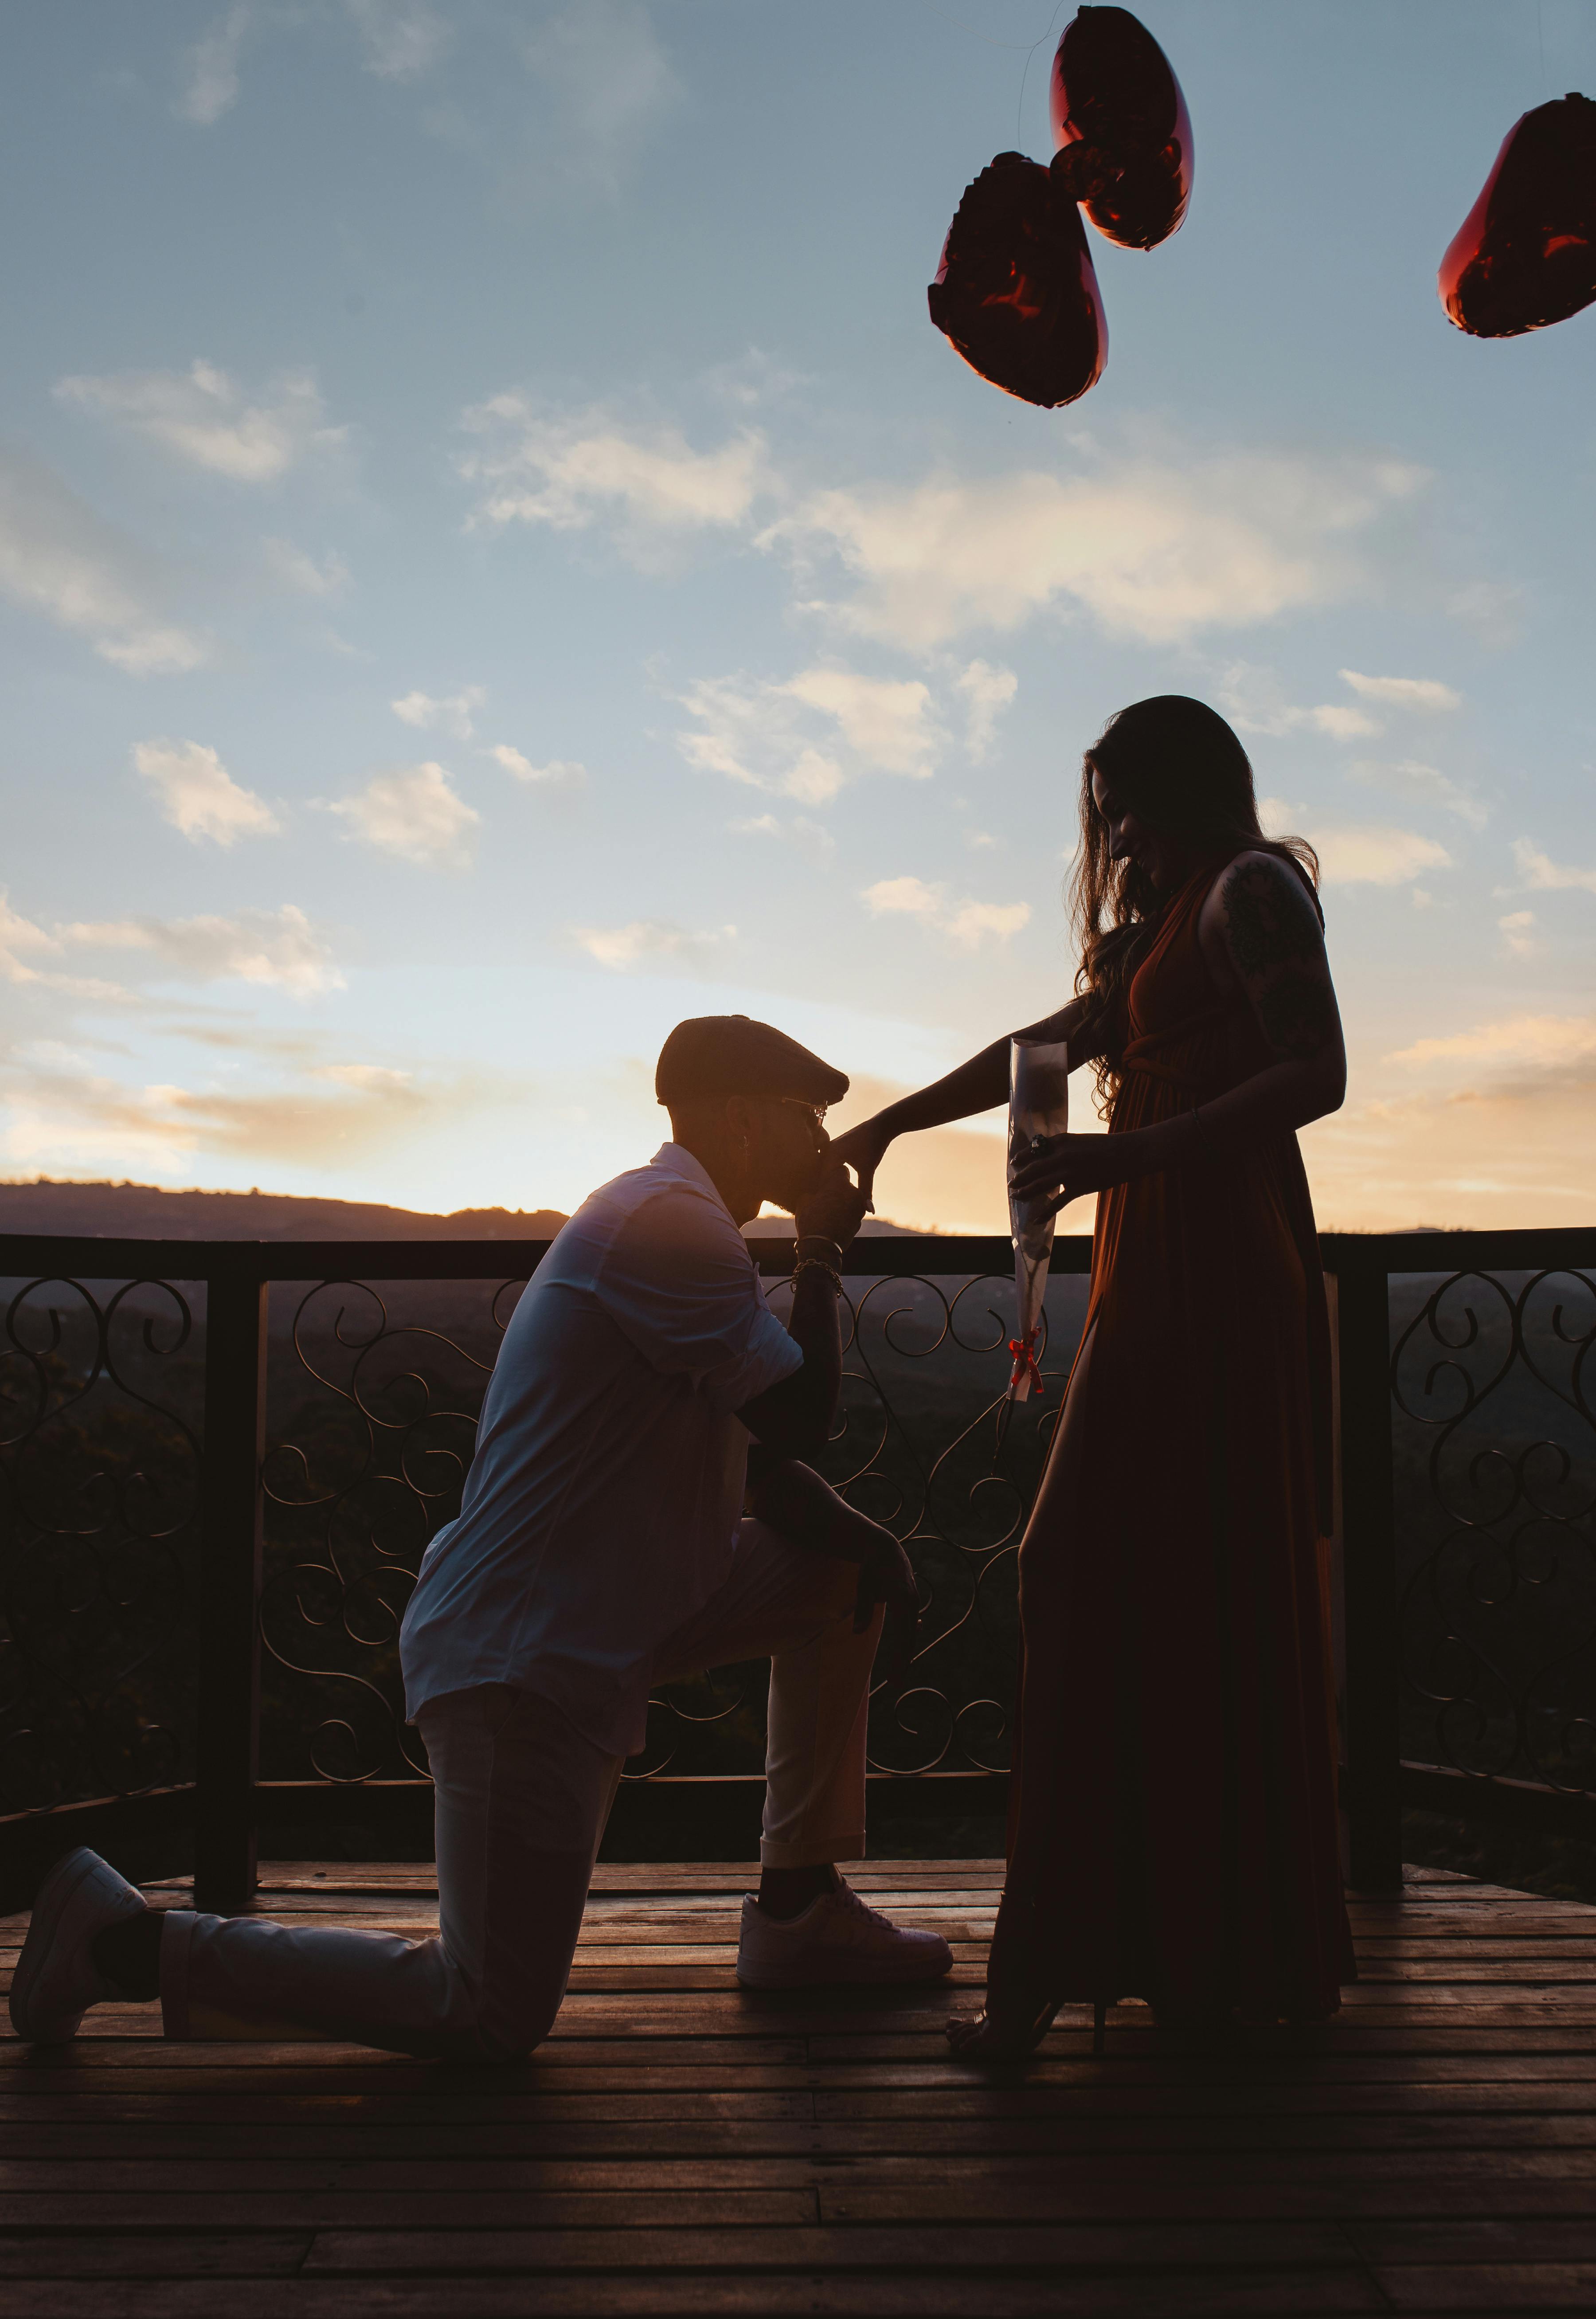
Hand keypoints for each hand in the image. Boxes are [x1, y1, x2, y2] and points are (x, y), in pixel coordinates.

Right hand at [794, 1156, 867, 1250]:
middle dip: (839, 1191)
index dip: (833, 1176)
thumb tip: (813, 1193)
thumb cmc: (810, 1221)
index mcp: (839, 1184)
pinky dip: (846, 1216)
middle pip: (847, 1186)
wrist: (821, 1247)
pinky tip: (834, 1223)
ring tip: (829, 1213)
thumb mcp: (803, 1202)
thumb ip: (812, 1192)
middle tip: (825, 1199)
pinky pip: (852, 1214)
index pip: (842, 1170)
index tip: (826, 1182)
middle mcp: (853, 1193)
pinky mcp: (859, 1222)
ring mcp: (859, 1208)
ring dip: (843, 1203)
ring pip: (851, 1201)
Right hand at [828, 1117, 891, 1212]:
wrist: (880, 1127)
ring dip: (824, 1183)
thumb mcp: (868, 1169)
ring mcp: (829, 1148)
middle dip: (821, 1190)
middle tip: (820, 1207)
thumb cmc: (873, 1146)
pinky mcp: (834, 1148)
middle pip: (818, 1175)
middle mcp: (827, 1150)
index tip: (822, 1209)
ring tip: (824, 1200)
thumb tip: (869, 1210)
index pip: (821, 1179)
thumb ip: (866, 1190)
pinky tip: (832, 1187)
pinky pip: (826, 1165)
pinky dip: (828, 1176)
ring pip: (822, 1170)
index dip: (822, 1194)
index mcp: (831, 1154)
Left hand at [853, 1533, 920, 1694]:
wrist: (885, 1548)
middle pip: (909, 1639)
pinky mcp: (910, 1602)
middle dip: (902, 1663)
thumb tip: (857, 1632)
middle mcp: (912, 1603)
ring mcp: (913, 1602)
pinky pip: (909, 1626)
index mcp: (903, 1599)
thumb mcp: (864, 1584)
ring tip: (897, 1676)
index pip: (902, 1636)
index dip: (899, 1658)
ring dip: (904, 1655)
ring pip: (910, 1634)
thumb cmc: (872, 1567)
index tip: (894, 1677)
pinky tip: (902, 1656)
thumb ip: (863, 1608)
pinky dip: (905, 1642)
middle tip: (895, 1685)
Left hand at [1007, 1130, 1128, 1218]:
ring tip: (1015, 1197)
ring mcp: (1068, 1174)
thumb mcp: (1079, 1140)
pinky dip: (1045, 1212)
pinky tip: (1036, 1219)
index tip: (1014, 1162)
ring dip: (1025, 1192)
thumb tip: (1047, 1158)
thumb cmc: (1104, 1145)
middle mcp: (1061, 1156)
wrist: (1126, 1154)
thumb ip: (1062, 1148)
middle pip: (1033, 1170)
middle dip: (1020, 1179)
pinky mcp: (1078, 1188)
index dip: (1022, 1157)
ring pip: (1040, 1185)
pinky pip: (1057, 1203)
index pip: (1034, 1149)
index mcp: (1061, 1141)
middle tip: (1011, 1185)